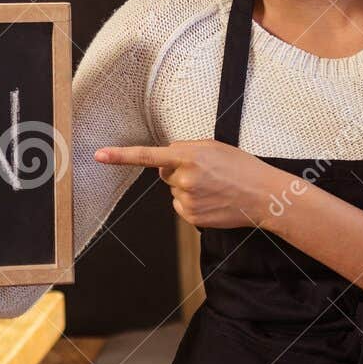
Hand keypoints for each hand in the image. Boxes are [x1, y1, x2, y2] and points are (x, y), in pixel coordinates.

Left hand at [94, 139, 281, 230]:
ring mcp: (187, 200)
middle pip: (165, 173)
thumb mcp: (214, 146)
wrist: (262, 195)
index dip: (121, 156)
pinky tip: (212, 200)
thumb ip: (186, 149)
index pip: (147, 156)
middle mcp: (184, 178)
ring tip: (215, 186)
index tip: (100, 155)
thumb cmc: (241, 167)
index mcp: (188, 156)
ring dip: (188, 188)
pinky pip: (182, 206)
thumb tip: (166, 160)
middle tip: (208, 172)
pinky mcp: (191, 217)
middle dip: (179, 171)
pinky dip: (194, 202)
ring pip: (174, 191)